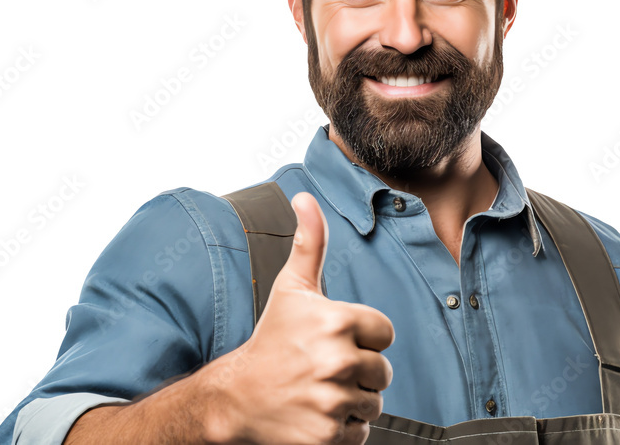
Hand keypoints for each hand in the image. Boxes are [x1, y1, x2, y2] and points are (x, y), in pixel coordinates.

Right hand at [199, 192, 394, 444]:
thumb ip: (310, 242)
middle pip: (382, 370)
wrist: (236, 397)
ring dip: (352, 399)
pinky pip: (360, 432)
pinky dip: (343, 428)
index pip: (384, 333)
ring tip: (319, 389)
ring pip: (373, 402)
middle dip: (358, 371)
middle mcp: (337, 361)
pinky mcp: (327, 436)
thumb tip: (306, 198)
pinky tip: (316, 413)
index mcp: (338, 321)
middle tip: (322, 367)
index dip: (363, 336)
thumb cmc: (271, 340)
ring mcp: (332, 401)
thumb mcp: (292, 288)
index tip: (333, 339)